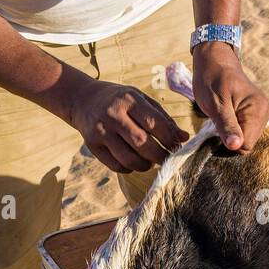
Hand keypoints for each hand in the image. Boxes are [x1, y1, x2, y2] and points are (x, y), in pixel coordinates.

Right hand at [54, 70, 189, 173]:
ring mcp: (101, 131)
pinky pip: (116, 165)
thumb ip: (164, 119)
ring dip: (145, 165)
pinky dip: (129, 168)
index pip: (155, 123)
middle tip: (167, 159)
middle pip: (142, 143)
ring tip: (150, 162)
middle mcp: (113, 114)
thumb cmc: (121, 101)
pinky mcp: (92, 145)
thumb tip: (185, 138)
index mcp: (129, 100)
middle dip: (160, 156)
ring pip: (129, 158)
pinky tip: (133, 161)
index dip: (170, 139)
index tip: (178, 147)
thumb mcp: (142, 101)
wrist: (83, 100)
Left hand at [192, 42, 268, 151]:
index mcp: (258, 109)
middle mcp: (266, 112)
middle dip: (231, 136)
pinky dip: (235, 128)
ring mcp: (263, 113)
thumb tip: (236, 146)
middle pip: (247, 144)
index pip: (245, 145)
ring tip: (224, 114)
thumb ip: (227, 125)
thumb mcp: (215, 104)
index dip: (228, 139)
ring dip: (232, 132)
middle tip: (219, 117)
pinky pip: (247, 132)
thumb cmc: (211, 79)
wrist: (215, 61)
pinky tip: (229, 115)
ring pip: (247, 140)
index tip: (218, 124)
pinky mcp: (258, 114)